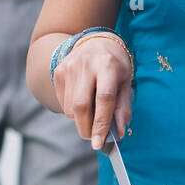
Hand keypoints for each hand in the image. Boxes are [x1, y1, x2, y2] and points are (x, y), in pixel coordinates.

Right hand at [53, 34, 132, 149]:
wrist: (95, 41)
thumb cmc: (114, 64)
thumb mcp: (126, 81)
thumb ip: (123, 107)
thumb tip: (120, 132)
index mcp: (107, 65)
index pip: (104, 99)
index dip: (101, 123)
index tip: (99, 143)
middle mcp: (86, 65)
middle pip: (81, 106)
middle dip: (87, 128)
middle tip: (93, 137)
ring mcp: (69, 68)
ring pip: (70, 108)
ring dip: (81, 119)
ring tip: (92, 110)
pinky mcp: (58, 72)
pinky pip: (63, 103)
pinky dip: (73, 110)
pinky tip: (83, 99)